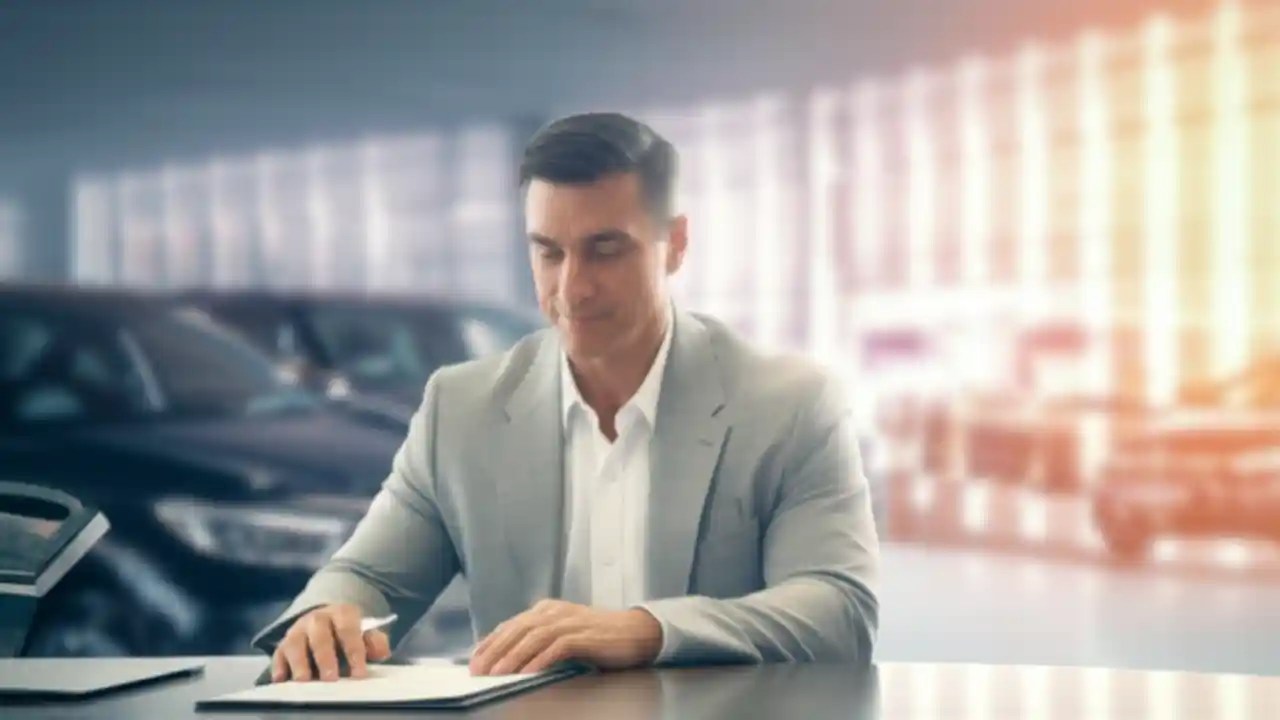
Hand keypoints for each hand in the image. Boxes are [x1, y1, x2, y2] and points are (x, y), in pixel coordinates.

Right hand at [271, 604, 391, 682]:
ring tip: (305, 680)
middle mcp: (317, 619)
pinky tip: (282, 678)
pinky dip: (279, 666)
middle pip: (319, 634)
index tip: (359, 673)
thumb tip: (381, 653)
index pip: (348, 628)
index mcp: (341, 613)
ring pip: (295, 642)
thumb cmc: (348, 632)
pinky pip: (278, 653)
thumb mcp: (365, 633)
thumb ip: (375, 642)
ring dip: (300, 662)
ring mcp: (298, 630)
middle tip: (331, 679)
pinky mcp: (283, 644)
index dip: (354, 650)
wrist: (326, 619)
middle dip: (325, 657)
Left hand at [469, 599, 662, 675]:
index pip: (511, 625)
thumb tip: (509, 657)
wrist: (635, 631)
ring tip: (497, 674)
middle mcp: (556, 612)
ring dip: (513, 656)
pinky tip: (528, 673)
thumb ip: (540, 639)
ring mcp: (571, 622)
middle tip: (478, 670)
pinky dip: (540, 660)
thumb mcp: (564, 632)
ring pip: (534, 637)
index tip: (474, 660)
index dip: (490, 643)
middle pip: (518, 629)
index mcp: (547, 609)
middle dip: (495, 651)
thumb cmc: (598, 636)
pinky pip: (557, 647)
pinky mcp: (585, 636)